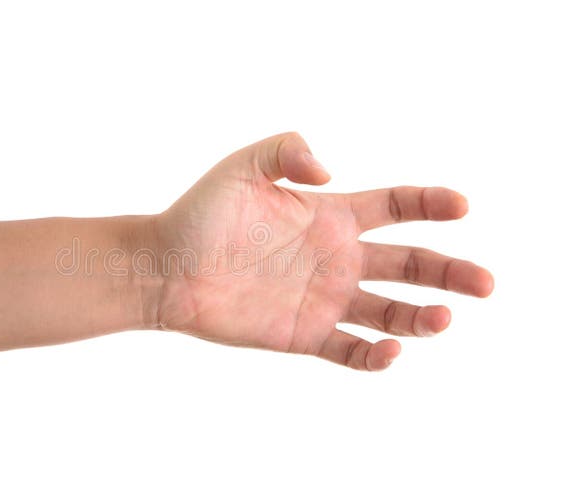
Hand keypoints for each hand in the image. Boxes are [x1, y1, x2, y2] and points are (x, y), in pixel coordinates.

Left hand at [151, 132, 493, 370]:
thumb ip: (287, 150)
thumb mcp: (243, 166)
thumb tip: (330, 171)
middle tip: (485, 283)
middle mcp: (337, 257)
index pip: (396, 207)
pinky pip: (350, 350)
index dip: (432, 204)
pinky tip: (390, 351)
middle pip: (410, 264)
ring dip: (422, 318)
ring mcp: (323, 298)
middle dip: (450, 272)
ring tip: (442, 319)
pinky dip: (375, 355)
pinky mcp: (304, 334)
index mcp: (331, 215)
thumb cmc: (200, 214)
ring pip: (390, 312)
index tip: (462, 206)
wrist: (166, 267)